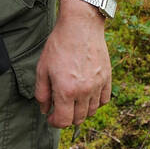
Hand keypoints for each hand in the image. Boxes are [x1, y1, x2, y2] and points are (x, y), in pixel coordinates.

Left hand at [34, 3, 110, 127]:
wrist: (80, 26)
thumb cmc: (59, 45)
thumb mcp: (43, 69)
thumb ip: (42, 93)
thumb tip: (45, 109)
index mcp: (66, 91)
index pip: (63, 121)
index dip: (55, 123)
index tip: (51, 117)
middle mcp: (84, 91)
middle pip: (78, 119)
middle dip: (67, 117)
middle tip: (60, 109)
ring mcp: (98, 85)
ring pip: (91, 111)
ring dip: (81, 111)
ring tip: (73, 102)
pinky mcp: (107, 77)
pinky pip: (104, 99)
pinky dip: (96, 102)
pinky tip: (87, 95)